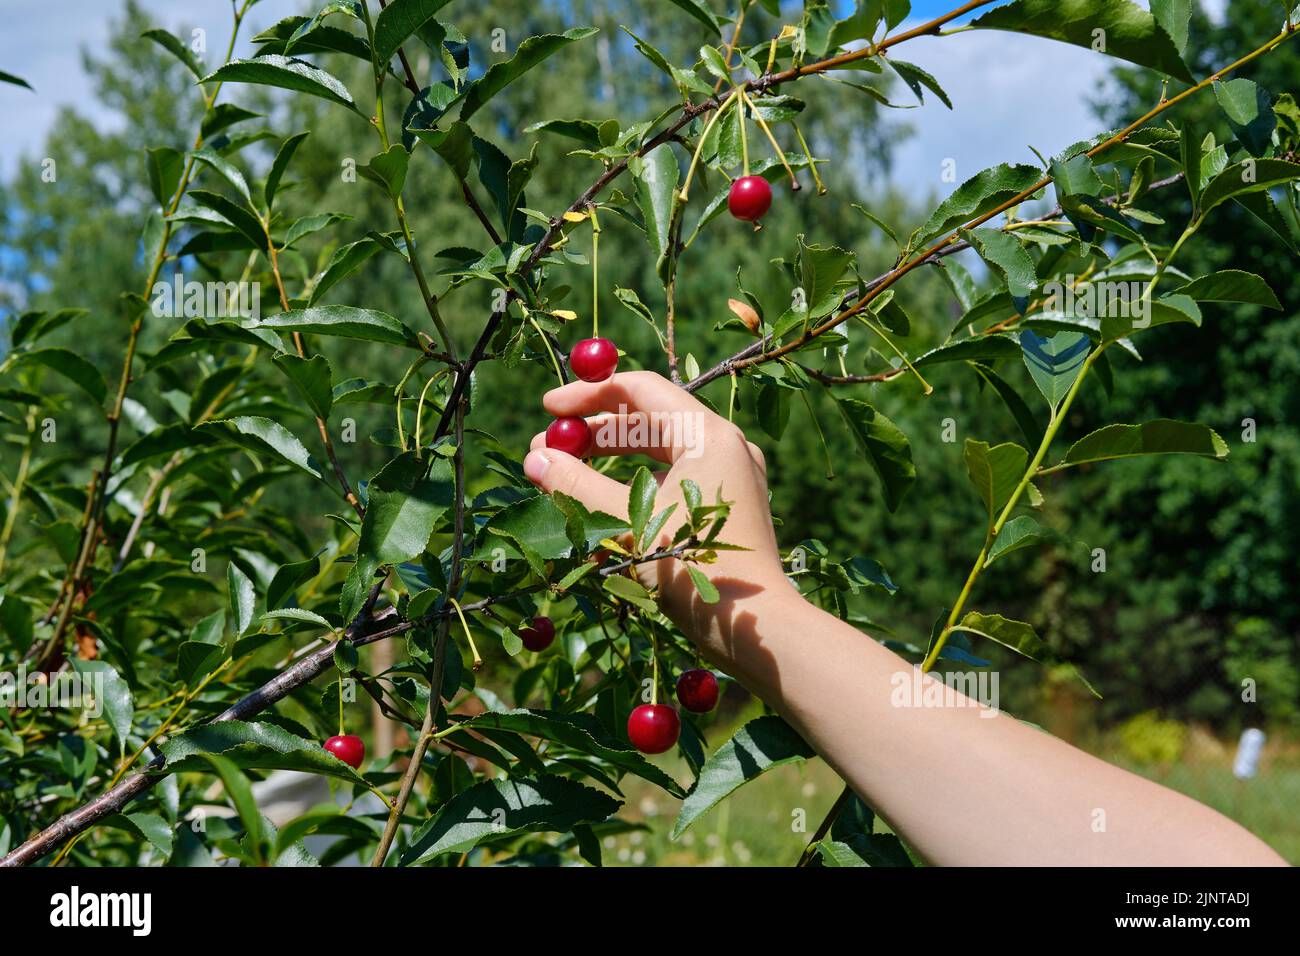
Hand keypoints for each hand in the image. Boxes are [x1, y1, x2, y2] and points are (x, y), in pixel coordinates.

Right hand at [523, 371, 798, 669]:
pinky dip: (634, 484)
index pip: (640, 390)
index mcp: (708, 434)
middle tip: (544, 451)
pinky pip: (673, 480)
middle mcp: (724, 445)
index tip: (547, 410)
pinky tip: (600, 502)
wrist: (758, 631)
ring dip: (609, 460)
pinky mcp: (726, 507)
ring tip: (563, 475)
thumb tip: (535, 458)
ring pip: (659, 453)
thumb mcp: (627, 524)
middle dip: (593, 433)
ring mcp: (729, 476)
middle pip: (648, 419)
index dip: (588, 396)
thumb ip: (577, 485)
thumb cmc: (693, 570)